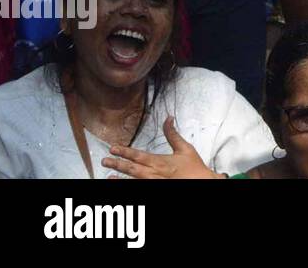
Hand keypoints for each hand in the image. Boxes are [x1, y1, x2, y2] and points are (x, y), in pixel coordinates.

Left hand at [100, 117, 220, 178]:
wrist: (203, 183)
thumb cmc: (194, 167)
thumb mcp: (185, 148)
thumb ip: (173, 134)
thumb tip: (168, 118)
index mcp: (160, 162)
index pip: (138, 155)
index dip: (125, 152)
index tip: (113, 148)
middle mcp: (155, 173)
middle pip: (132, 169)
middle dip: (118, 164)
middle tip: (105, 160)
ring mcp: (155, 183)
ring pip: (133, 181)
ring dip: (120, 179)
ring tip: (108, 176)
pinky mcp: (156, 189)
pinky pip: (140, 188)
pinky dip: (130, 187)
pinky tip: (120, 185)